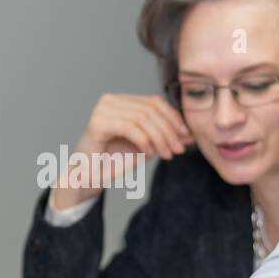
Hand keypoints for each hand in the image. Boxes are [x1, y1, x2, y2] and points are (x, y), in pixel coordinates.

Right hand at [50, 93, 192, 209]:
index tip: (186, 136)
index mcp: (122, 100)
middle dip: (169, 130)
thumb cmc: (114, 160)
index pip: (155, 102)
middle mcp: (111, 100)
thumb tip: (190, 133)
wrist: (88, 177)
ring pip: (142, 117)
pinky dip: (144, 140)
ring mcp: (102, 109)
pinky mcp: (97, 123)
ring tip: (166, 154)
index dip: (173, 117)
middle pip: (150, 108)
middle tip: (178, 149)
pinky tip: (148, 153)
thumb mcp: (147, 146)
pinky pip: (130, 127)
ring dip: (159, 137)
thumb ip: (165, 136)